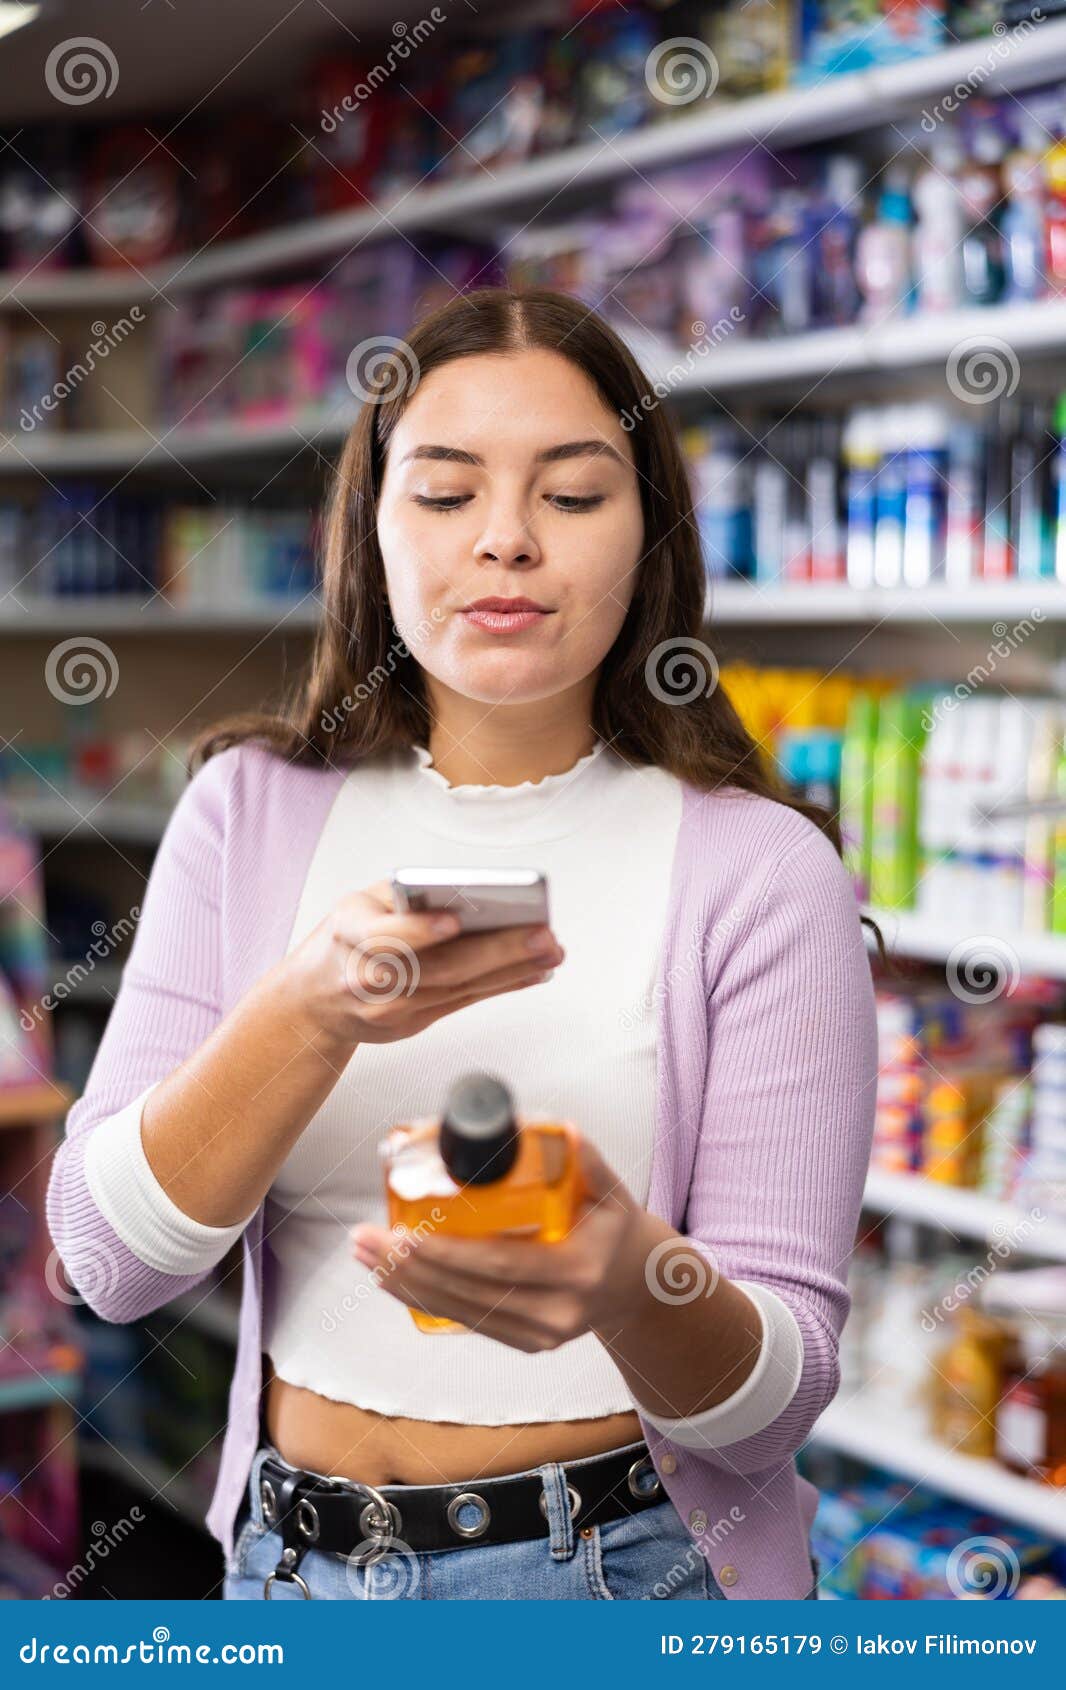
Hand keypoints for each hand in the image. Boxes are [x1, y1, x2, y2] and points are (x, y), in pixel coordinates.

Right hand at [278, 879, 564, 1050]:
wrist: (313, 999)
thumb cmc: (347, 935)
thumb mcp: (362, 904)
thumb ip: (407, 900)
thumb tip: (477, 900)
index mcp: (348, 933)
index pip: (383, 935)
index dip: (418, 930)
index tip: (456, 921)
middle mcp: (366, 977)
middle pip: (438, 967)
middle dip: (496, 951)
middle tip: (544, 935)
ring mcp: (388, 1009)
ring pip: (458, 988)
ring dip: (511, 970)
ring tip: (552, 951)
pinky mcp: (408, 1026)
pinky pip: (463, 1002)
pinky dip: (502, 985)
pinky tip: (535, 970)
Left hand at [350, 1136, 659, 1351]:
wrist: (640, 1283)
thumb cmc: (615, 1226)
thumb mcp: (611, 1189)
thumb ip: (584, 1158)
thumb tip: (553, 1127)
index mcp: (578, 1270)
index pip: (500, 1264)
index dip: (447, 1252)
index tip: (403, 1232)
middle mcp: (559, 1312)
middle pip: (470, 1292)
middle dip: (409, 1267)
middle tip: (365, 1238)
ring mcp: (542, 1334)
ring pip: (461, 1312)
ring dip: (405, 1284)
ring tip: (365, 1254)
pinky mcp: (528, 1343)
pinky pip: (469, 1322)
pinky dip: (426, 1300)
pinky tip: (392, 1279)